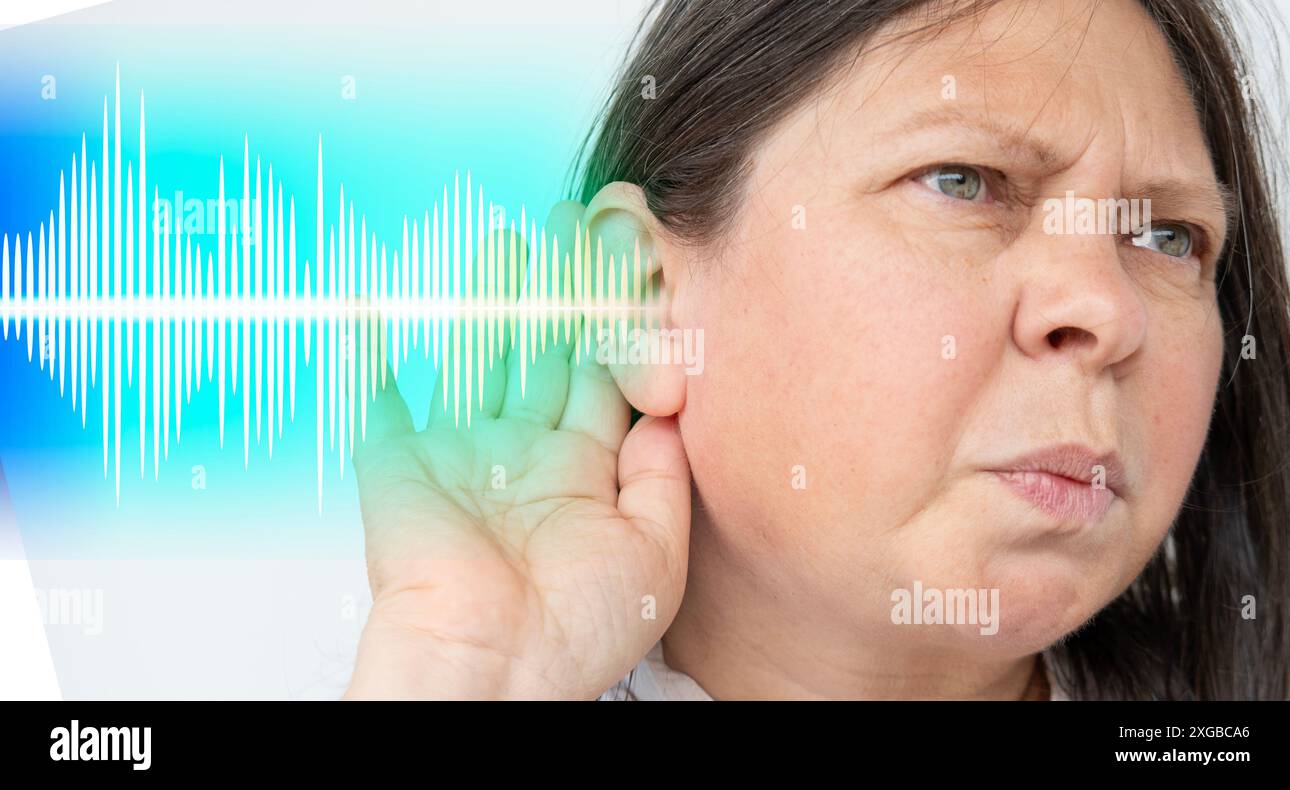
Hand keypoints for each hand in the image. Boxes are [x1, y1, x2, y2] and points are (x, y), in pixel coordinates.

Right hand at [344, 201, 691, 698]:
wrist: (494, 668)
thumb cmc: (578, 628)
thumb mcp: (655, 550)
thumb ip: (666, 475)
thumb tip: (674, 409)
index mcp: (582, 475)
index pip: (602, 381)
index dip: (614, 328)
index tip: (629, 273)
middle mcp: (521, 457)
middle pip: (539, 358)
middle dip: (554, 299)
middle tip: (568, 236)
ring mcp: (459, 456)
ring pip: (472, 360)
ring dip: (483, 305)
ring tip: (501, 248)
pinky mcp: (397, 466)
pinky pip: (378, 397)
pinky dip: (371, 350)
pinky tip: (379, 301)